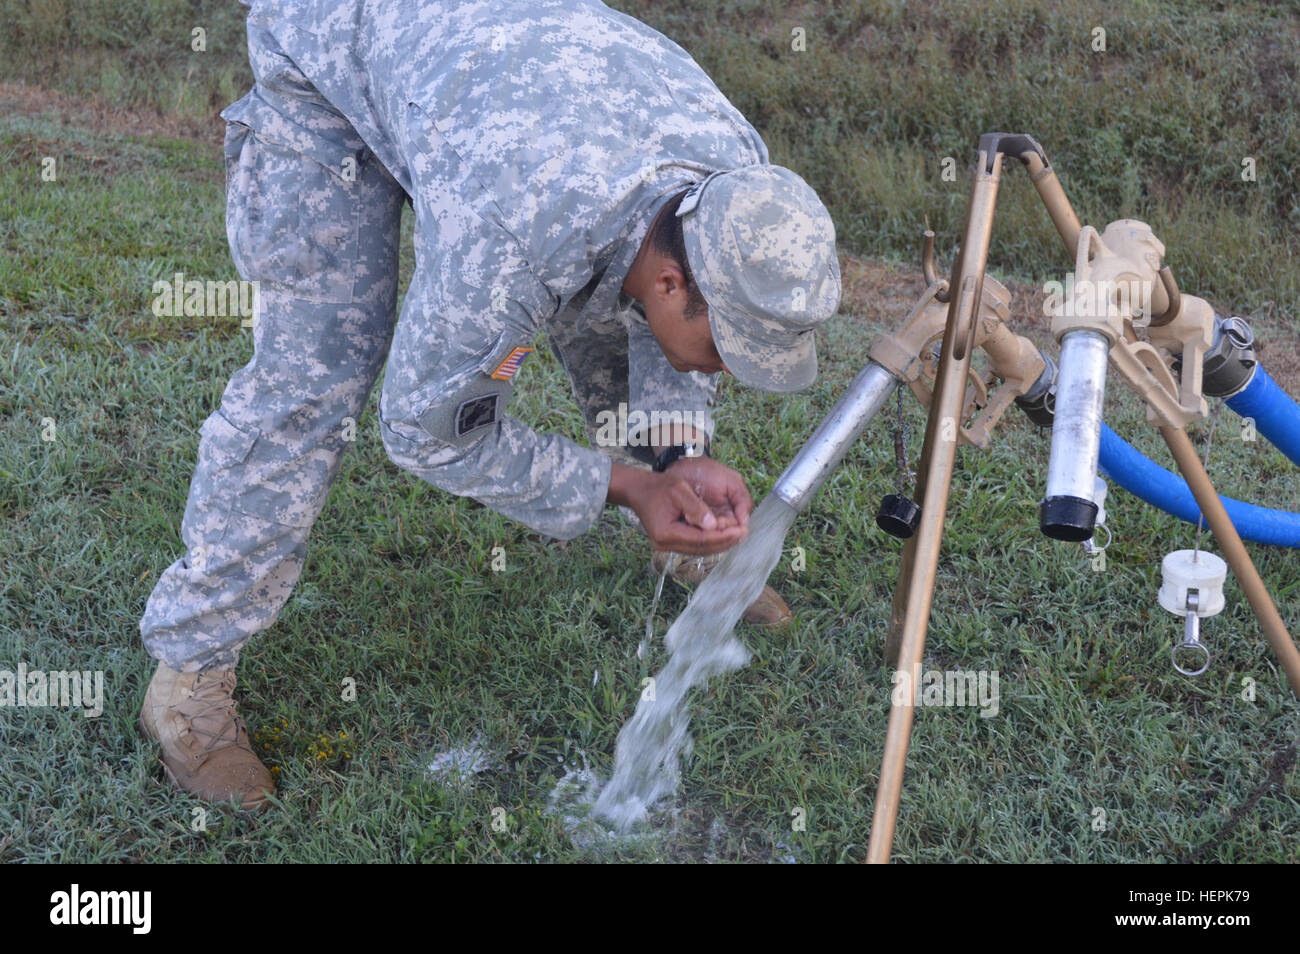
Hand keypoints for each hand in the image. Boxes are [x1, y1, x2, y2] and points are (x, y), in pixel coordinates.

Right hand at [608, 458, 752, 554]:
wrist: (640, 490)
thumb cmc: (659, 487)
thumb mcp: (679, 490)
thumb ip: (696, 507)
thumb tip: (713, 524)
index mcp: (666, 533)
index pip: (701, 539)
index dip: (722, 536)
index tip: (740, 529)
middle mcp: (665, 544)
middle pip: (702, 549)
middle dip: (724, 542)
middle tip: (744, 533)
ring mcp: (667, 546)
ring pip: (699, 550)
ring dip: (719, 543)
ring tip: (738, 535)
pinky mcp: (670, 543)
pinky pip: (694, 546)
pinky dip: (710, 541)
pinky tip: (723, 535)